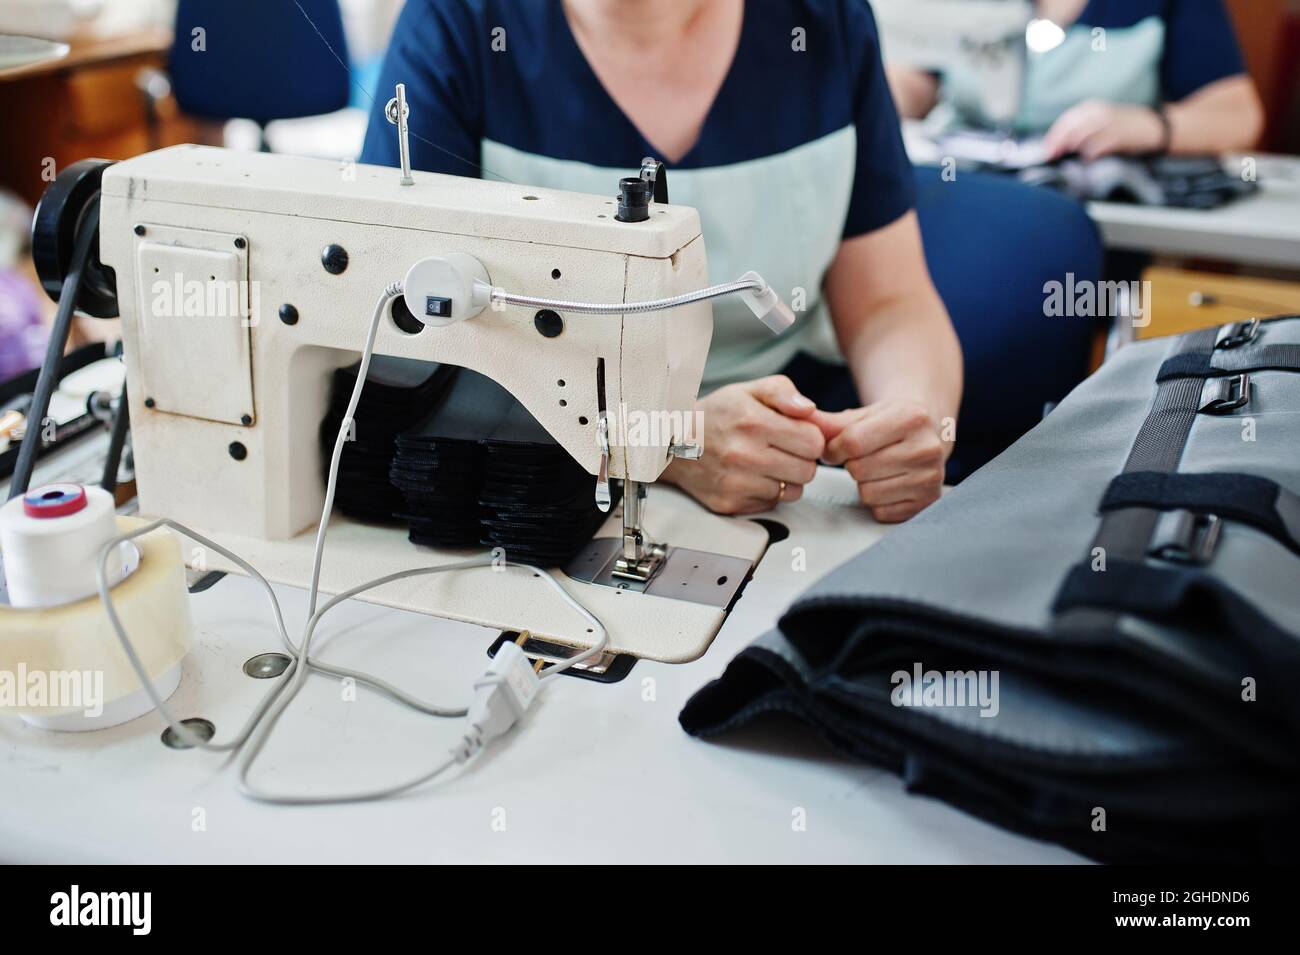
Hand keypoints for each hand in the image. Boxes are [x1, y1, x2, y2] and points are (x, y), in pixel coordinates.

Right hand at [663, 375, 824, 514]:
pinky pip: (772, 504)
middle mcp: (744, 455)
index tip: (798, 434)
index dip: (811, 437)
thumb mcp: (747, 391)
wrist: (672, 444)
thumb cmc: (714, 416)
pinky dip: (768, 492)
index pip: (813, 442)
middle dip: (801, 460)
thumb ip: (783, 392)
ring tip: (767, 463)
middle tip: (783, 449)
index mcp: (753, 422)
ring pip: (793, 492)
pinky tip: (752, 476)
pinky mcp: (731, 504)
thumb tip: (810, 410)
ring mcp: (737, 483)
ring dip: (786, 479)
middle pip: (808, 471)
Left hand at [810, 399, 947, 522]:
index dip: (834, 449)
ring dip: (863, 484)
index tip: (835, 449)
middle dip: (851, 465)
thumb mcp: (863, 415)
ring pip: (869, 494)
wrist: (927, 433)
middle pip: (859, 470)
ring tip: (876, 469)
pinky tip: (888, 483)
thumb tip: (801, 422)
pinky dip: (877, 501)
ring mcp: (930, 477)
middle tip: (861, 458)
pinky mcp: (927, 502)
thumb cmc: (892, 423)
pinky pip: (882, 511)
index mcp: (911, 417)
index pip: (854, 442)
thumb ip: (830, 423)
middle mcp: (926, 447)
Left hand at [1042, 100, 1165, 161]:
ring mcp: (1108, 123)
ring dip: (1069, 147)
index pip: (1065, 121)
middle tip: (1050, 155)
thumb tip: (1060, 144)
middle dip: (1057, 143)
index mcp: (1091, 108)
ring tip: (1062, 156)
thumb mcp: (1100, 121)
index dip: (1053, 135)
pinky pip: (1097, 145)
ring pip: (1081, 136)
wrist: (1154, 126)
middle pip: (1070, 128)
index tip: (1045, 149)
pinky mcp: (1117, 135)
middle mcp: (1098, 113)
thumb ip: (1081, 129)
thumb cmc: (1125, 126)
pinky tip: (1086, 158)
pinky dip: (1088, 153)